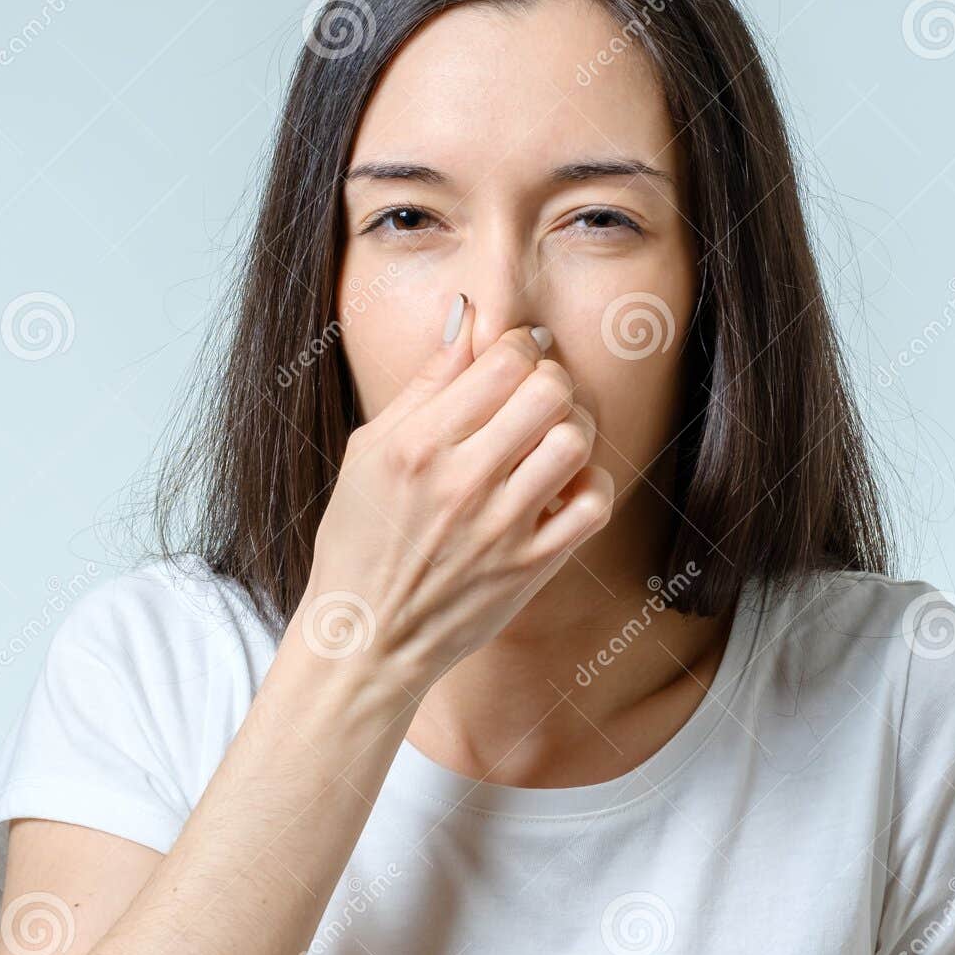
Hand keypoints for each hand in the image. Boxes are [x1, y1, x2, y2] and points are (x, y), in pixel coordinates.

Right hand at [292, 294, 613, 687]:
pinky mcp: (532, 565)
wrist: (367, 637)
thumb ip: (426, 385)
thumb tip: (467, 317)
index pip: (502, 360)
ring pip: (575, 440)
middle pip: (549, 390)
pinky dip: (591, 484)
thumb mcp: (370, 450)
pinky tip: (564, 485)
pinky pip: (594, 503)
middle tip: (535, 394)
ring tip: (550, 437)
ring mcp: (503, 526)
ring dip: (571, 427)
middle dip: (550, 378)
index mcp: (418, 445)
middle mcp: (463, 481)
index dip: (518, 344)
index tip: (514, 355)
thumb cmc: (360, 538)